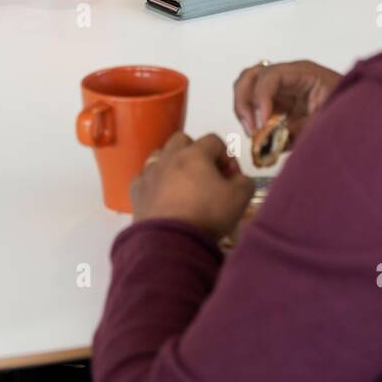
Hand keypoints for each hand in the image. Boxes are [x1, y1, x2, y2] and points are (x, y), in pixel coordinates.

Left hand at [130, 131, 254, 241]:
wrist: (171, 241)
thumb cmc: (207, 215)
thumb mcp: (239, 198)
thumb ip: (244, 182)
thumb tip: (238, 179)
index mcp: (195, 154)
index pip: (214, 140)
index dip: (227, 156)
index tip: (232, 177)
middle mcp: (170, 158)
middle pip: (182, 140)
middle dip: (196, 152)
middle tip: (207, 175)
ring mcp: (150, 174)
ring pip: (161, 157)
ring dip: (173, 165)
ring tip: (183, 185)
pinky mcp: (137, 193)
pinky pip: (145, 178)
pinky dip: (154, 183)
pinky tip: (162, 196)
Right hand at [233, 60, 341, 139]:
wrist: (364, 118)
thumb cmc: (351, 112)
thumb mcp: (326, 123)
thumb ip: (297, 133)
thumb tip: (268, 144)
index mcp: (304, 73)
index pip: (270, 76)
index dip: (261, 99)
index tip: (263, 124)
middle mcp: (289, 76)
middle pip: (251, 77)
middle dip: (245, 103)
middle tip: (252, 129)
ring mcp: (283, 88)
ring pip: (248, 87)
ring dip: (244, 109)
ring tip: (253, 133)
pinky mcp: (280, 103)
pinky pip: (256, 105)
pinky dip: (252, 118)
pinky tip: (260, 135)